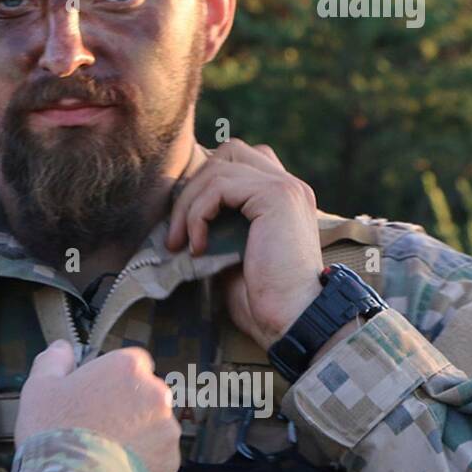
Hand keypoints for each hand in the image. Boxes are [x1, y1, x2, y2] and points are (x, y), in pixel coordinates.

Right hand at [16, 341, 181, 471]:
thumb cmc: (55, 431)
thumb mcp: (39, 387)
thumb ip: (54, 360)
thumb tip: (62, 348)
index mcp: (126, 366)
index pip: (130, 363)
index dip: (112, 379)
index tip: (95, 396)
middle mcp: (155, 392)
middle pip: (144, 394)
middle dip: (126, 407)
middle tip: (96, 426)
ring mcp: (166, 428)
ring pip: (152, 425)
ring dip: (136, 434)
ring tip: (104, 453)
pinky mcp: (170, 461)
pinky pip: (157, 456)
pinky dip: (141, 461)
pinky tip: (116, 469)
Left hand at [166, 139, 323, 348]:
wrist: (294, 319)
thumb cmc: (263, 299)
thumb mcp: (233, 253)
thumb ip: (218, 225)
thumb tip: (181, 214)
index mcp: (283, 197)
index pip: (240, 160)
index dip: (207, 183)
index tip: (185, 221)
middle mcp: (289, 185)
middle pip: (228, 152)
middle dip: (194, 187)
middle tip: (177, 232)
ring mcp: (285, 187)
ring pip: (218, 168)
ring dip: (188, 206)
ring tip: (181, 242)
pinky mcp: (276, 196)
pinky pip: (219, 187)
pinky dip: (198, 214)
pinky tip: (198, 246)